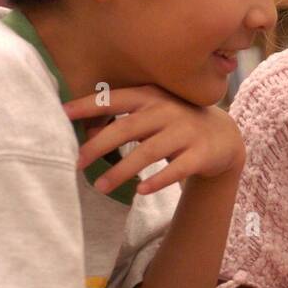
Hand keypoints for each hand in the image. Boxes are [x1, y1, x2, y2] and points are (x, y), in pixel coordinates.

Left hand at [63, 86, 243, 194]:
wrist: (224, 135)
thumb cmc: (176, 123)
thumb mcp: (152, 114)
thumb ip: (122, 121)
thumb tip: (87, 137)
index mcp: (151, 96)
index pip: (115, 99)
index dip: (89, 105)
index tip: (63, 114)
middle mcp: (168, 110)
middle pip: (128, 128)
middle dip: (99, 146)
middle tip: (76, 163)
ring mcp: (186, 132)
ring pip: (149, 152)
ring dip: (122, 170)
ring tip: (100, 187)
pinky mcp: (201, 154)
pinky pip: (177, 169)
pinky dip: (158, 180)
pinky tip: (140, 191)